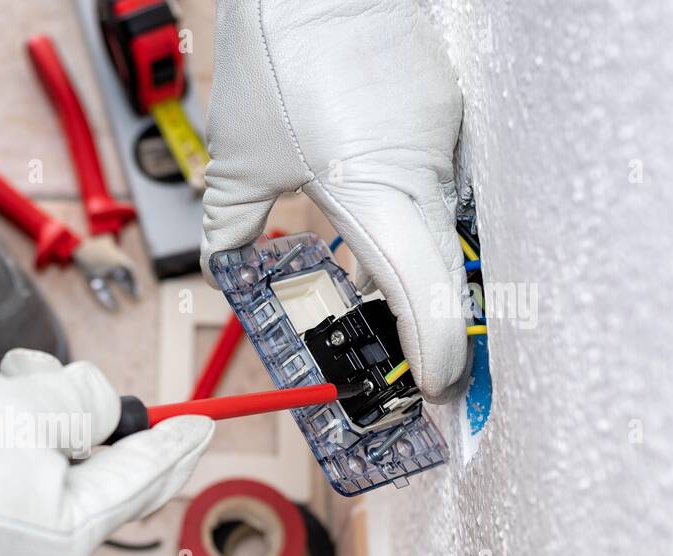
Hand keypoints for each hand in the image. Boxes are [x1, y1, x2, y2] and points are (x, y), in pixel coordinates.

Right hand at [0, 350, 212, 555]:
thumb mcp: (27, 408)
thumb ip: (84, 401)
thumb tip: (100, 405)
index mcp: (66, 535)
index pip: (140, 479)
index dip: (174, 441)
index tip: (199, 422)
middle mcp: (23, 545)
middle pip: (73, 454)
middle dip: (53, 401)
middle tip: (28, 372)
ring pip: (13, 443)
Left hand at [202, 0, 468, 400]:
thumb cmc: (282, 51)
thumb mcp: (240, 158)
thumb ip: (233, 225)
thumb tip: (226, 269)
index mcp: (382, 189)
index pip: (424, 291)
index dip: (432, 349)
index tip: (427, 387)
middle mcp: (427, 168)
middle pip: (439, 270)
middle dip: (418, 324)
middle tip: (394, 364)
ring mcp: (446, 138)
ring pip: (439, 228)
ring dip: (410, 273)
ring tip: (371, 310)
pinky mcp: (446, 115)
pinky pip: (437, 187)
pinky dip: (410, 223)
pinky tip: (378, 239)